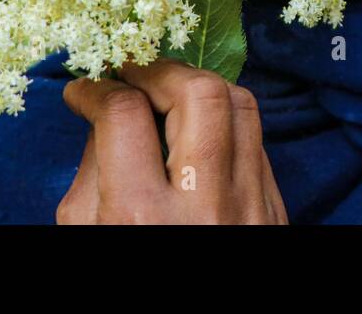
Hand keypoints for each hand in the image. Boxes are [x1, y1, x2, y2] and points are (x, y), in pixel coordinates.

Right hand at [57, 58, 287, 223]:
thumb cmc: (126, 292)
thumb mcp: (88, 239)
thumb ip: (94, 174)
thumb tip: (105, 116)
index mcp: (141, 218)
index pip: (125, 115)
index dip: (97, 89)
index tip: (85, 89)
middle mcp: (205, 207)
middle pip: (199, 93)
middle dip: (160, 69)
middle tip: (132, 75)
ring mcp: (251, 209)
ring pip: (242, 104)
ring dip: (200, 85)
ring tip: (168, 93)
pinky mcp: (276, 213)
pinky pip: (257, 142)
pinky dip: (226, 123)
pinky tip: (198, 132)